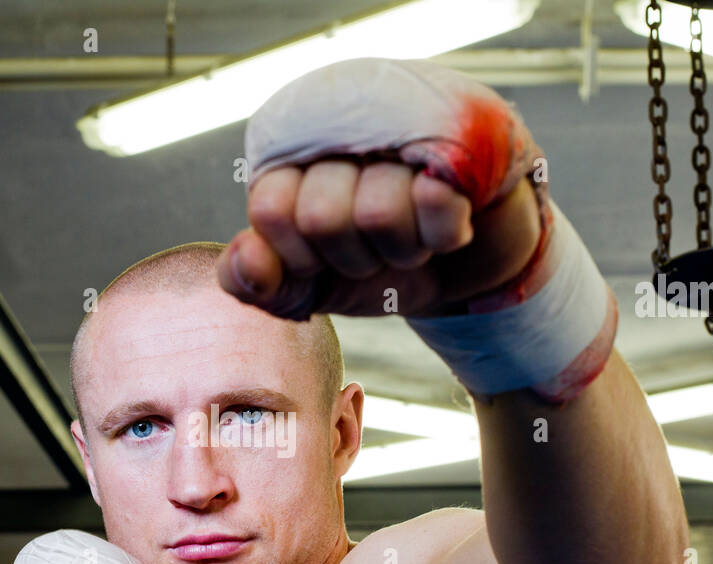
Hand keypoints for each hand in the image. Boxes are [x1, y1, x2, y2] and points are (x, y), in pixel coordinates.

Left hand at [218, 164, 540, 320]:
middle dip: (354, 259)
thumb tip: (247, 259)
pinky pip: (435, 198)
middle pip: (320, 218)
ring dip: (402, 249)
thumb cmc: (377, 269)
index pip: (269, 209)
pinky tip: (451, 221)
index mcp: (293, 160)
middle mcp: (340, 132)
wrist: (465, 268)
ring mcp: (401, 127)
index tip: (322, 260)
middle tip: (376, 246)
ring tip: (415, 232)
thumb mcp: (309, 287)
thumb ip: (260, 283)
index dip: (298, 256)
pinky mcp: (461, 138)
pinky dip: (442, 234)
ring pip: (377, 213)